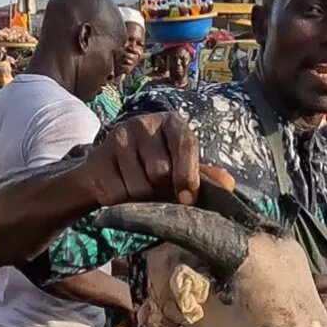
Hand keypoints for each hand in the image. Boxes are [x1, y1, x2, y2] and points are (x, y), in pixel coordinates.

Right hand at [74, 112, 229, 206]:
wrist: (107, 175)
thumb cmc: (152, 170)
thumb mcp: (181, 169)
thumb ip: (204, 176)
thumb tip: (228, 184)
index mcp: (171, 123)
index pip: (185, 144)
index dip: (188, 175)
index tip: (187, 199)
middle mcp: (143, 123)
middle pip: (160, 170)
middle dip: (162, 191)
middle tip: (159, 194)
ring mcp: (118, 137)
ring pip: (139, 186)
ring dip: (143, 201)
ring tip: (141, 194)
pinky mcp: (98, 157)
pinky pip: (118, 193)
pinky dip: (123, 203)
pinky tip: (122, 194)